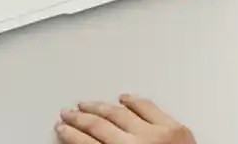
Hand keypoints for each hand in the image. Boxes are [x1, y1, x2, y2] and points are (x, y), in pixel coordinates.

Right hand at [56, 95, 195, 143]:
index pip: (86, 143)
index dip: (71, 135)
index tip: (62, 129)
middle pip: (99, 125)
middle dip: (79, 118)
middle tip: (68, 113)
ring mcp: (157, 134)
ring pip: (120, 112)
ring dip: (100, 106)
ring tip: (87, 103)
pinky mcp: (175, 128)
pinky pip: (148, 107)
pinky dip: (133, 101)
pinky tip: (123, 98)